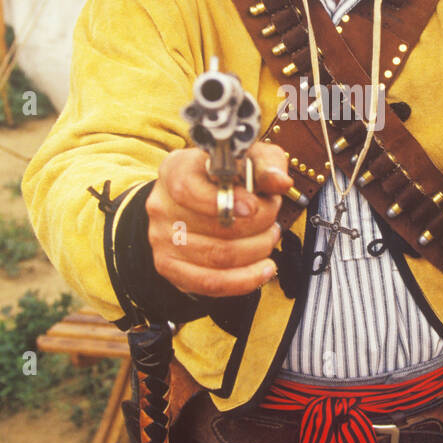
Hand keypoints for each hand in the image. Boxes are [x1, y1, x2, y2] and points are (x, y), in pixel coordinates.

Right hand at [146, 142, 292, 295]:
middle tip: (273, 219)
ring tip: (269, 238)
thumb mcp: (247, 159)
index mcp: (175, 170)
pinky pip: (210, 283)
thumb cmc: (225, 177)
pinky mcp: (170, 267)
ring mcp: (162, 239)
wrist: (198, 199)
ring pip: (217, 257)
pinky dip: (245, 279)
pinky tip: (264, 269)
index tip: (254, 206)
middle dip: (257, 226)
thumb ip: (265, 165)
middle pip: (214, 227)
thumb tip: (279, 182)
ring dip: (256, 250)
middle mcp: (162, 205)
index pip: (188, 189)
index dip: (225, 201)